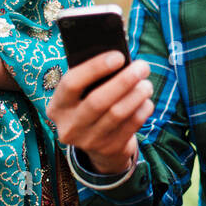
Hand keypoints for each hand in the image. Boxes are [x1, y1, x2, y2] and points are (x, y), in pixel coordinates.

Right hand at [47, 52, 154, 174]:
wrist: (97, 144)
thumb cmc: (91, 105)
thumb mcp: (83, 94)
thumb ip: (94, 79)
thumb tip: (121, 60)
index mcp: (57, 106)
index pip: (71, 83)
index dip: (95, 68)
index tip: (119, 56)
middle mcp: (69, 126)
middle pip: (97, 101)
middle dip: (123, 81)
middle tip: (143, 67)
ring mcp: (88, 141)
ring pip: (116, 114)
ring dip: (136, 95)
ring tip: (146, 84)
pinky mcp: (108, 149)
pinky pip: (130, 126)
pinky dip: (142, 110)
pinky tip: (147, 101)